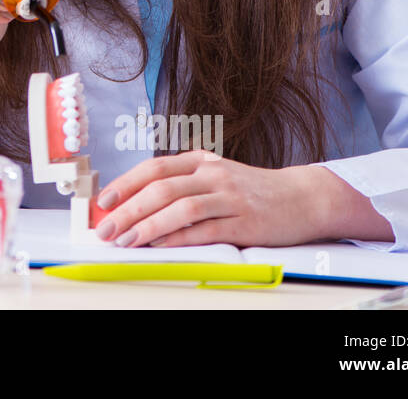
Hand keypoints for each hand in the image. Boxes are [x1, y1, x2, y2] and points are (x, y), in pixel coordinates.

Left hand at [91, 152, 391, 248]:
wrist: (304, 197)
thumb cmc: (252, 190)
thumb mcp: (215, 176)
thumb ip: (183, 185)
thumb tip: (139, 204)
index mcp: (200, 161)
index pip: (154, 168)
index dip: (125, 183)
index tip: (103, 201)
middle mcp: (212, 174)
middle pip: (161, 188)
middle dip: (128, 209)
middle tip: (106, 227)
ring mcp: (229, 196)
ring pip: (180, 207)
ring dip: (148, 225)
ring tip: (127, 240)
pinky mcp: (244, 221)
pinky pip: (205, 229)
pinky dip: (179, 238)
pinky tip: (160, 246)